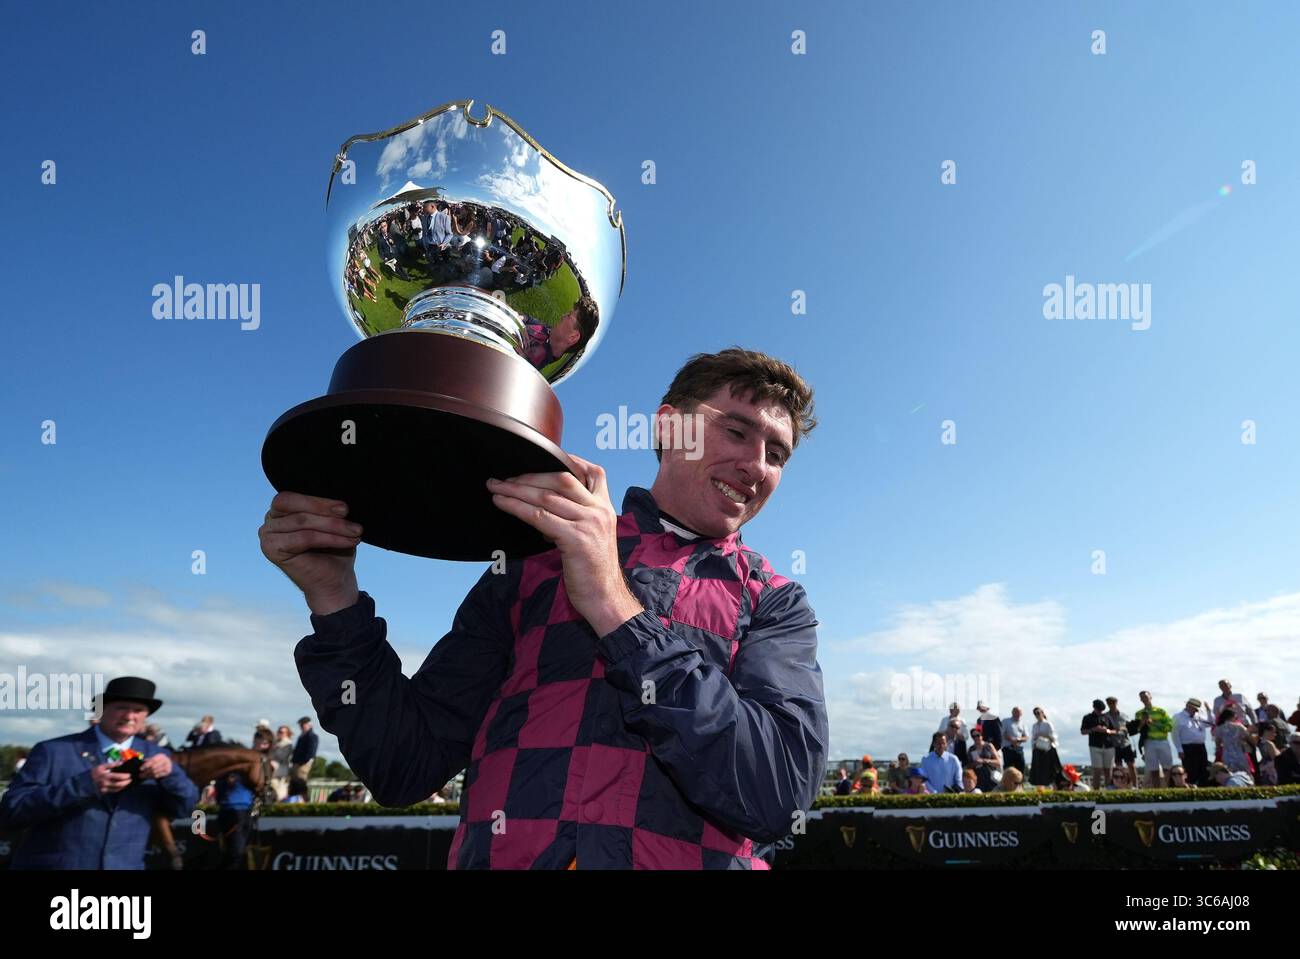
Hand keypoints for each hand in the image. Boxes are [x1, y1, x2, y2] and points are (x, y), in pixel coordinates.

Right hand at [91, 763, 132, 794]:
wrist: (86, 780)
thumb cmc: (96, 772)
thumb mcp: (103, 766)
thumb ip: (113, 764)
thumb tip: (122, 762)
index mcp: (105, 776)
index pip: (118, 777)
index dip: (125, 776)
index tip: (130, 775)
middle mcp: (105, 783)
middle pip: (118, 784)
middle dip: (126, 782)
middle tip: (131, 779)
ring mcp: (104, 789)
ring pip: (117, 789)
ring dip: (124, 786)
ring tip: (129, 782)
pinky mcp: (104, 792)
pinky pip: (114, 791)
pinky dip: (120, 789)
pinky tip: (123, 785)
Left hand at [139, 754, 171, 779]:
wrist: (169, 763)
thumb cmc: (158, 761)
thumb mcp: (154, 758)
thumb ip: (148, 760)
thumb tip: (141, 763)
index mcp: (161, 756)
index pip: (152, 760)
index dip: (146, 765)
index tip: (140, 769)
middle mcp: (165, 760)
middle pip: (154, 767)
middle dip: (146, 772)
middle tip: (140, 775)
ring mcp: (168, 766)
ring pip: (155, 772)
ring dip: (148, 775)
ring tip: (143, 776)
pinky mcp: (168, 771)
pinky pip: (158, 775)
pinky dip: (152, 777)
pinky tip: (149, 777)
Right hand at [259, 491, 361, 614]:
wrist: (334, 582)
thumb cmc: (335, 549)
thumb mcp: (332, 522)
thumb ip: (327, 506)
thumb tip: (337, 490)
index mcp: (282, 509)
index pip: (292, 495)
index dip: (318, 499)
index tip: (345, 508)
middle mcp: (270, 519)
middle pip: (292, 504)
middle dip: (323, 508)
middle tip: (348, 514)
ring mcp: (267, 535)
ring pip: (302, 521)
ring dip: (333, 526)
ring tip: (355, 532)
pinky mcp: (272, 550)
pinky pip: (304, 537)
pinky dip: (329, 538)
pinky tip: (348, 541)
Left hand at [487, 454, 642, 636]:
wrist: (604, 598)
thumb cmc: (593, 572)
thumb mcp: (592, 538)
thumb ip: (576, 519)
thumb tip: (544, 508)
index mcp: (606, 508)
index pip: (594, 473)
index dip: (569, 460)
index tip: (542, 457)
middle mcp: (600, 511)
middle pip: (561, 479)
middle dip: (529, 476)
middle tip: (503, 478)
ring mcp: (589, 523)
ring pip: (547, 496)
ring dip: (516, 490)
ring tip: (496, 488)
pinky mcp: (576, 538)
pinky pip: (540, 516)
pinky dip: (518, 508)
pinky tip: (503, 504)